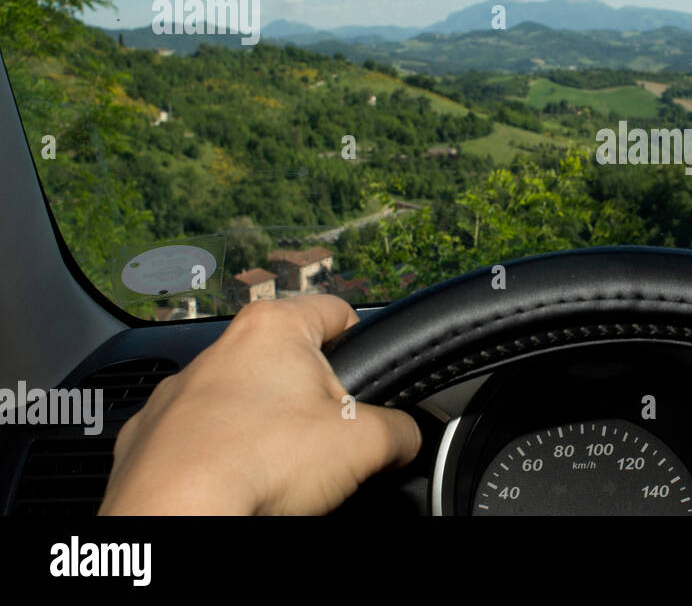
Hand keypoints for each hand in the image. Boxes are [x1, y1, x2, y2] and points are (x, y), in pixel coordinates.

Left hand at [99, 295, 421, 514]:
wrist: (174, 519)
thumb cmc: (258, 465)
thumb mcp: (366, 444)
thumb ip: (401, 431)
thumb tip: (406, 439)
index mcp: (272, 328)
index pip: (338, 311)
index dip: (366, 346)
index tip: (369, 380)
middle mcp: (217, 349)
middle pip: (290, 365)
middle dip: (314, 404)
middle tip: (330, 444)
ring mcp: (175, 395)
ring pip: (242, 402)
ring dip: (265, 430)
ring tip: (280, 472)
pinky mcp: (147, 439)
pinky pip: (200, 441)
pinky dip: (220, 459)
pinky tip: (237, 485)